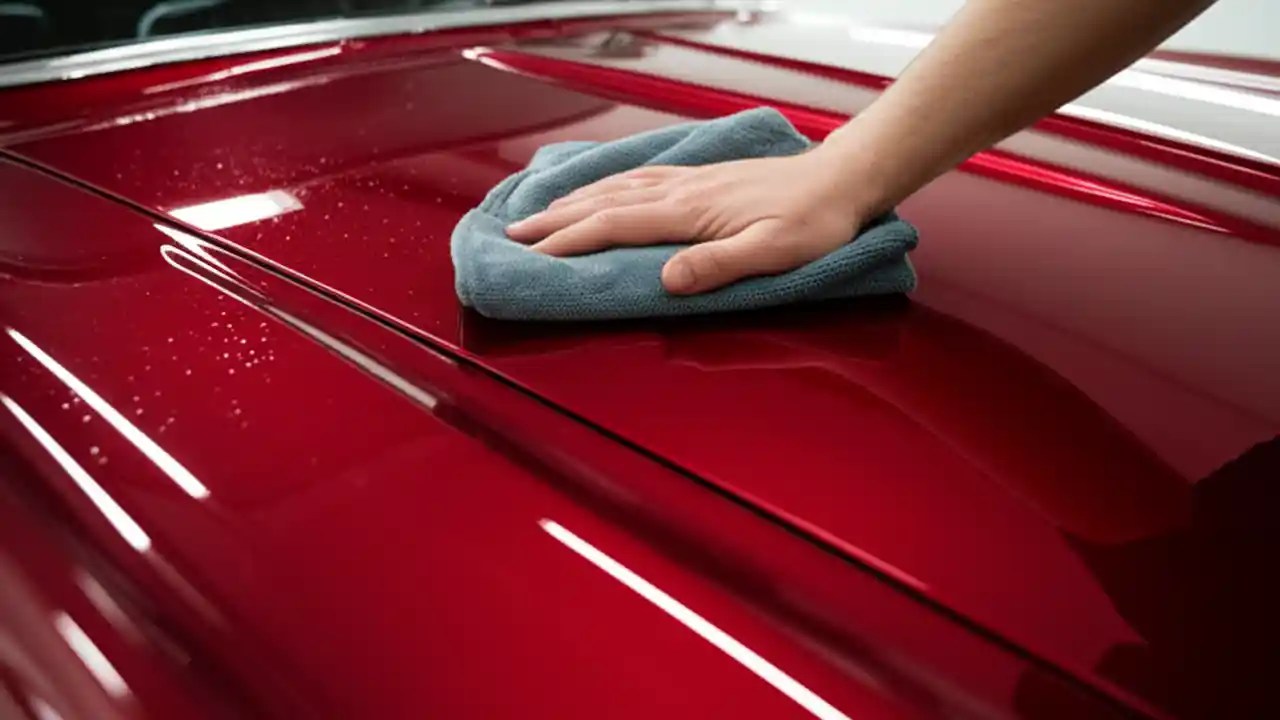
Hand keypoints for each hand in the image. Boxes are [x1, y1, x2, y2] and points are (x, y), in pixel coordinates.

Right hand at [504, 148, 871, 294]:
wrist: (842, 179)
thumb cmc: (815, 222)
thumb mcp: (773, 253)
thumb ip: (718, 266)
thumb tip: (666, 280)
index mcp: (691, 213)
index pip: (614, 225)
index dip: (569, 240)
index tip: (531, 253)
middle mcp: (682, 191)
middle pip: (604, 202)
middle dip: (555, 220)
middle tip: (514, 234)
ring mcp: (691, 181)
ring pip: (618, 186)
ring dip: (575, 200)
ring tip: (541, 212)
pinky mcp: (703, 178)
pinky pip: (640, 178)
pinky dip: (607, 183)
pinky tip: (601, 187)